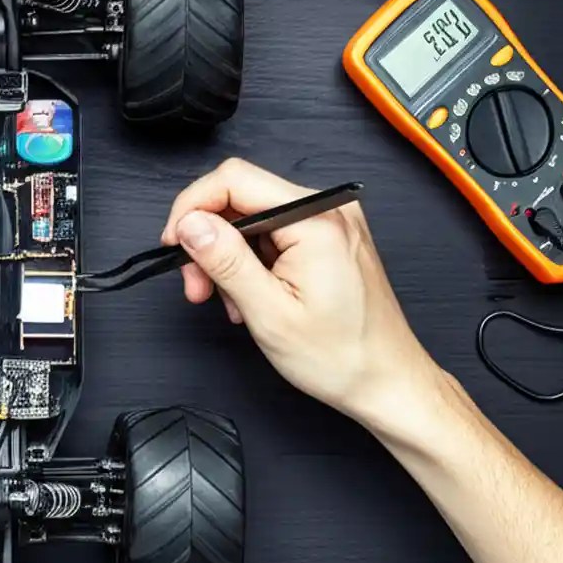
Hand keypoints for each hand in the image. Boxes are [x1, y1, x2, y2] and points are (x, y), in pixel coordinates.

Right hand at [161, 159, 443, 424]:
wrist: (388, 382)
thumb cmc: (342, 357)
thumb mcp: (269, 313)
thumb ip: (226, 261)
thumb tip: (190, 223)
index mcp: (316, 220)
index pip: (234, 180)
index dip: (193, 207)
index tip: (174, 243)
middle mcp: (328, 210)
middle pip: (240, 196)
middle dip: (208, 238)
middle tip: (196, 284)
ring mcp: (331, 222)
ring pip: (252, 217)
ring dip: (227, 255)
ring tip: (227, 299)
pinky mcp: (328, 237)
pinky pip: (273, 233)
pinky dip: (250, 261)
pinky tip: (250, 295)